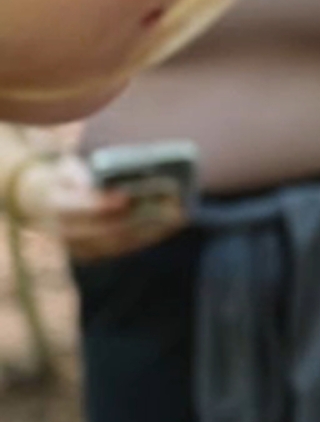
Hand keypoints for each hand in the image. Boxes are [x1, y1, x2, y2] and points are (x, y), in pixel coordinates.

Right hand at [9, 156, 184, 259]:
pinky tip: (171, 224)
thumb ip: (82, 172)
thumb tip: (104, 181)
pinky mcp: (92, 254)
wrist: (41, 203)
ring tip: (177, 215)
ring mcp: (78, 246)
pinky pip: (123, 248)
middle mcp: (64, 230)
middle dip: (138, 218)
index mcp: (54, 204)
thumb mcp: (67, 166)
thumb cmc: (65, 178)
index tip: (125, 196)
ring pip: (118, 242)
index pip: (78, 207)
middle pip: (105, 228)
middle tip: (167, 206)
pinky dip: (148, 236)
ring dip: (150, 230)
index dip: (101, 204)